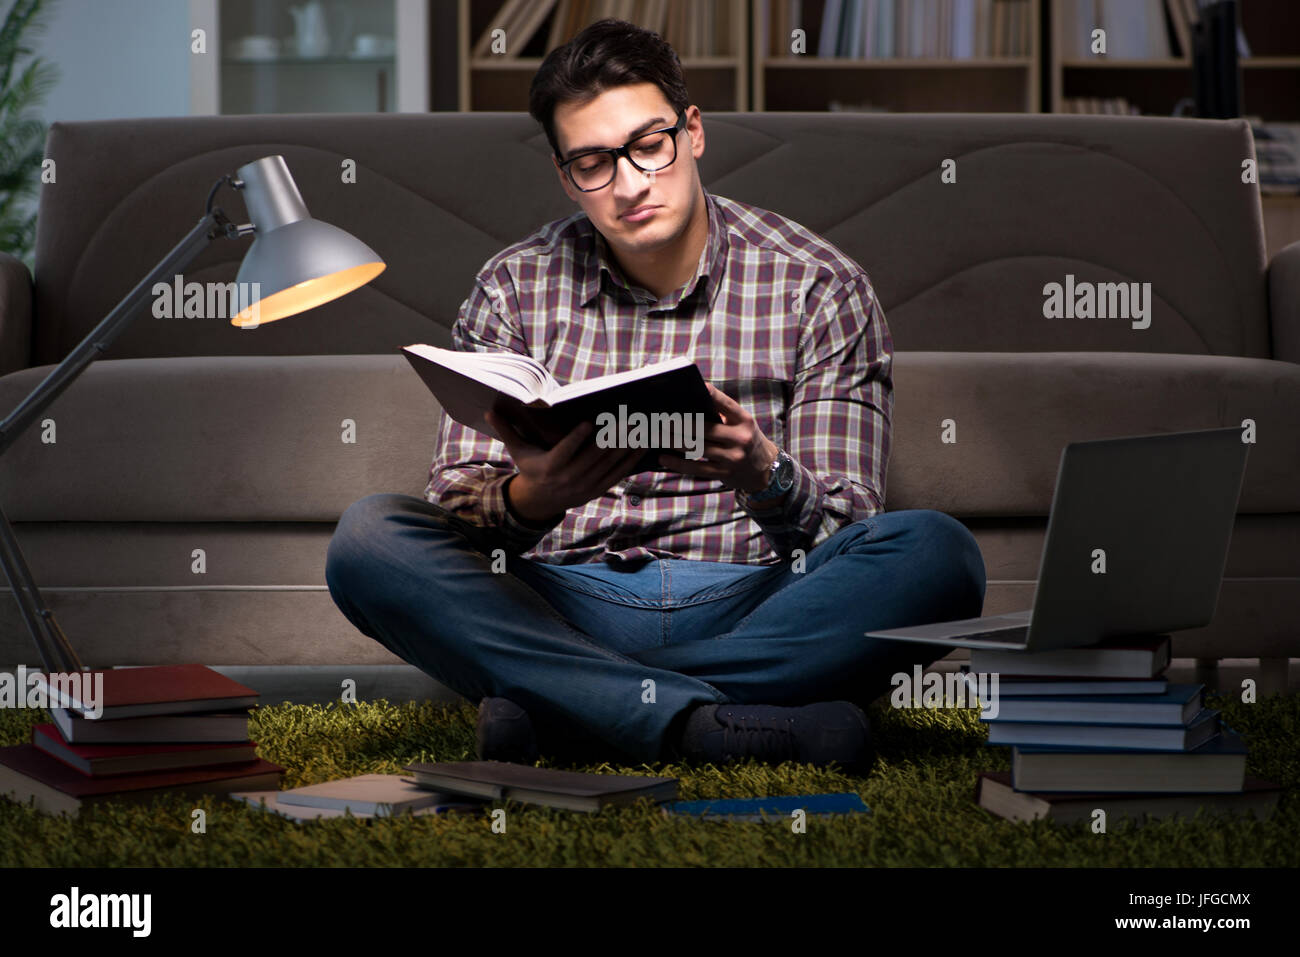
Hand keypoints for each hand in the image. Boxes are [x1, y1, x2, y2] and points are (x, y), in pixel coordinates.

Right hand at [485, 409, 643, 522]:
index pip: (564, 452)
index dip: (577, 438)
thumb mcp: (518, 451)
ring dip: (627, 447)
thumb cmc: (531, 467)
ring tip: (641, 428)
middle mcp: (569, 478)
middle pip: (593, 457)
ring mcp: (585, 486)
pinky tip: (642, 446)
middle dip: (612, 438)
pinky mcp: (598, 490)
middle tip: (628, 419)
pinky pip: (617, 475)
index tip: (589, 422)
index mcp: (549, 467)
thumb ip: (507, 431)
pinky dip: (631, 461)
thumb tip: (489, 411)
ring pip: (609, 465)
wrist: (541, 500)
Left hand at [657, 383, 778, 492]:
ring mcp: (733, 458)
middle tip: (659, 418)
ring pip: (697, 447)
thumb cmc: (745, 439)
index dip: (709, 395)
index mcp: (744, 420)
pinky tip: (664, 457)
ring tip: (655, 436)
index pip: (725, 404)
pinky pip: (697, 468)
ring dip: (673, 441)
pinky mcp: (725, 474)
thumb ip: (721, 415)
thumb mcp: (741, 424)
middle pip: (704, 428)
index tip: (690, 388)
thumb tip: (688, 405)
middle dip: (679, 423)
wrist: (765, 469)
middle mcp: (741, 438)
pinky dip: (678, 463)